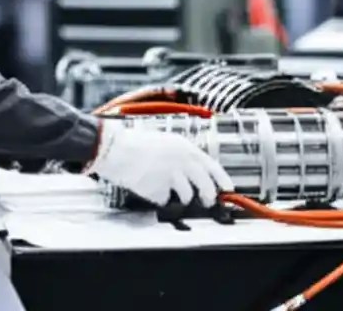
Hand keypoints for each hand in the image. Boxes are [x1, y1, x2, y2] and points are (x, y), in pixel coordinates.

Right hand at [84, 120, 233, 206]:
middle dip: (208, 197)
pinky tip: (149, 185)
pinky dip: (159, 197)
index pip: (213, 167)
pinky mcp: (159, 190)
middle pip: (206, 186)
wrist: (114, 149)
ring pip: (187, 196)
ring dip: (179, 196)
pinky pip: (165, 200)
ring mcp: (171, 176)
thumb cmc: (136, 144)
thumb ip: (184, 155)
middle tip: (205, 201)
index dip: (223, 180)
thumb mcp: (166, 142)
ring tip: (163, 186)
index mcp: (185, 147)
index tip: (228, 189)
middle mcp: (182, 161)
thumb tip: (198, 172)